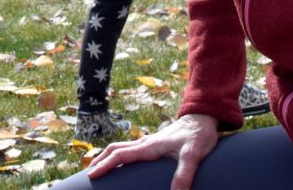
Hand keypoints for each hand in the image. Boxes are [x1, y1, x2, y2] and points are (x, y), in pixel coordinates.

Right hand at [82, 114, 218, 189]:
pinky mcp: (156, 143)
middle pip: (115, 149)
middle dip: (101, 160)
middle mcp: (146, 143)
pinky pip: (131, 149)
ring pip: (122, 148)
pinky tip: (124, 163)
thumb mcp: (193, 155)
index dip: (105, 165)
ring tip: (101, 168)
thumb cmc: (198, 134)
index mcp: (149, 146)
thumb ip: (184, 174)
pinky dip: (120, 155)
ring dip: (108, 157)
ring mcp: (150, 142)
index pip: (120, 155)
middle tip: (89, 173)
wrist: (203, 117)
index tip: (92, 175)